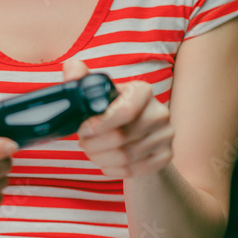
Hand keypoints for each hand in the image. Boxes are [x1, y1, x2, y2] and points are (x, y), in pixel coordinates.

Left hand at [62, 59, 173, 178]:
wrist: (140, 138)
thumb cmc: (114, 113)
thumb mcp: (101, 95)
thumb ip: (83, 80)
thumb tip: (71, 67)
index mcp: (143, 91)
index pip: (126, 110)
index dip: (99, 125)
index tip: (82, 130)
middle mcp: (160, 112)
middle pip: (121, 137)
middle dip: (94, 145)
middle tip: (83, 144)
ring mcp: (166, 135)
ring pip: (125, 157)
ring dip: (100, 158)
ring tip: (92, 153)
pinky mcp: (165, 156)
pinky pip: (133, 170)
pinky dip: (113, 169)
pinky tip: (106, 163)